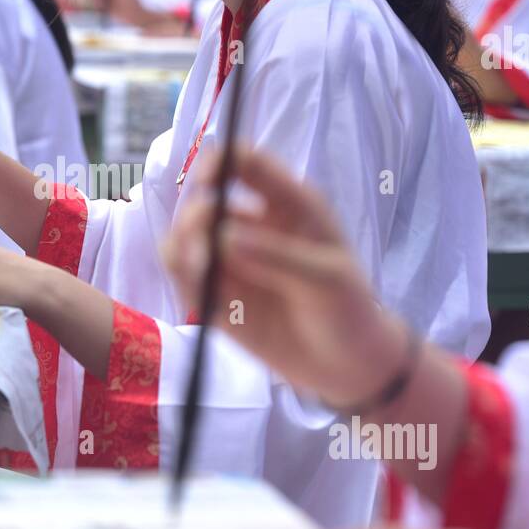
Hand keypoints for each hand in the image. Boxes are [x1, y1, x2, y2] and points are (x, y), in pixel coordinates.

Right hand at [161, 143, 408, 407]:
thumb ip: (277, 257)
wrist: (346, 366)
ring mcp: (230, 260)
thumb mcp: (325, 279)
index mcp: (287, 204)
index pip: (247, 163)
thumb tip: (223, 237)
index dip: (222, 161)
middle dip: (197, 216)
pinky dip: (180, 274)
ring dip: (183, 245)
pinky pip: (183, 274)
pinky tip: (196, 286)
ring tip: (202, 269)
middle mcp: (251, 225)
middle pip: (206, 200)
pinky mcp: (215, 295)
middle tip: (205, 244)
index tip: (206, 180)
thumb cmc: (347, 309)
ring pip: (185, 236)